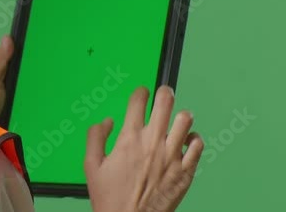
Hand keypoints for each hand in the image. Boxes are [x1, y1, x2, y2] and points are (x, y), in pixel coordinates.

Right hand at [85, 86, 203, 211]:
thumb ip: (95, 137)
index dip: (141, 92)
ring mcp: (172, 156)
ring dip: (180, 116)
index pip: (139, 101)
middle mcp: (153, 142)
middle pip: (165, 102)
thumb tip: (107, 122)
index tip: (142, 93)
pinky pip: (198, 145)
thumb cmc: (110, 197)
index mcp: (129, 138)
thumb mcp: (91, 165)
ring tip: (177, 119)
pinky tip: (186, 141)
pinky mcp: (186, 171)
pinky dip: (193, 139)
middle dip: (165, 93)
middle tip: (165, 93)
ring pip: (185, 120)